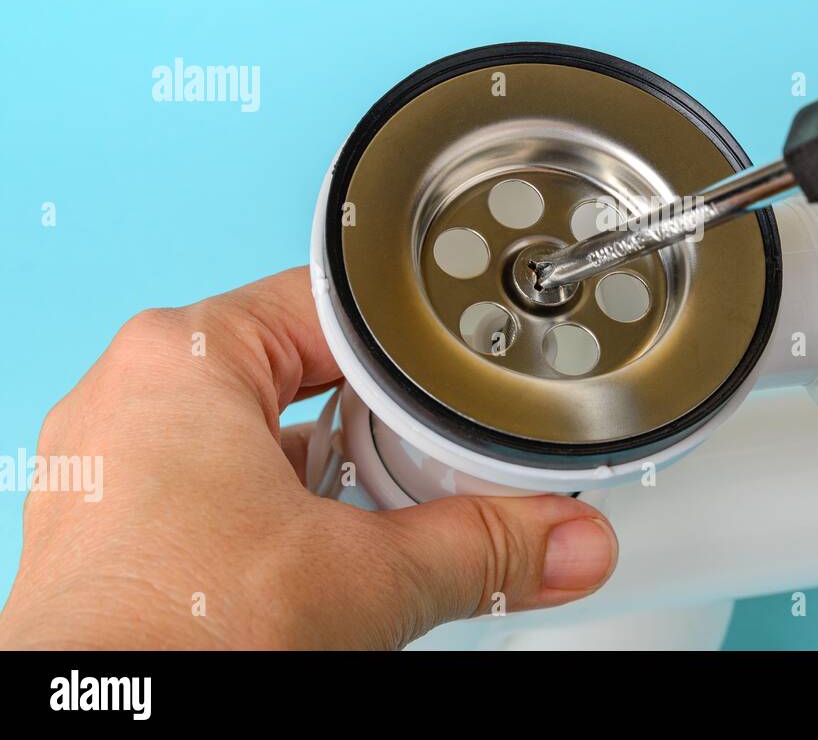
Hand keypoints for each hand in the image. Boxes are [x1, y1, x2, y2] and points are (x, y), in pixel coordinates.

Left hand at [0, 268, 617, 648]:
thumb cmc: (170, 639)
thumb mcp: (362, 579)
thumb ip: (483, 549)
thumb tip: (569, 540)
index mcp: (183, 356)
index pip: (336, 309)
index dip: (416, 349)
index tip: (466, 386)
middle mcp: (136, 397)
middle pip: (304, 372)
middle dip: (378, 422)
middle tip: (437, 460)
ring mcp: (118, 465)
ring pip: (263, 435)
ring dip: (332, 472)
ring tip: (385, 509)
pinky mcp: (119, 527)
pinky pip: (221, 485)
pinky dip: (283, 510)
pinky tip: (325, 549)